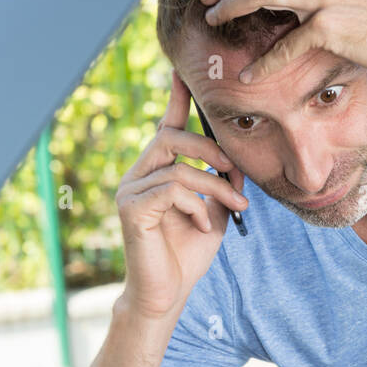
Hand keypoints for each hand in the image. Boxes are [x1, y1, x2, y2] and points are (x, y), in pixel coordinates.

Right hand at [115, 71, 248, 319]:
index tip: (184, 72)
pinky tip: (202, 224)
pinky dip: (196, 205)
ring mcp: (130, 191)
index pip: (165, 127)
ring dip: (215, 185)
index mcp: (156, 172)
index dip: (176, 99)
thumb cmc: (188, 254)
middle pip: (171, 137)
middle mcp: (138, 176)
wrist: (168, 293)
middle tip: (234, 169)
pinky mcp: (131, 210)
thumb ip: (221, 184)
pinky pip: (171, 190)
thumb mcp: (215, 213)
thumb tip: (235, 161)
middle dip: (209, 148)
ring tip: (237, 205)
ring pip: (177, 166)